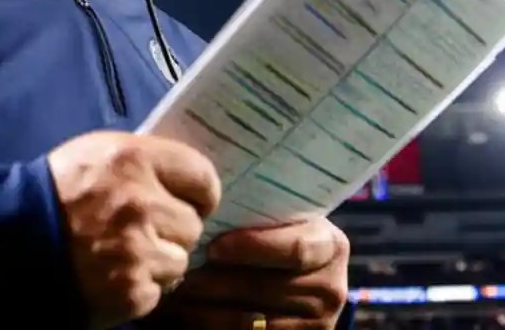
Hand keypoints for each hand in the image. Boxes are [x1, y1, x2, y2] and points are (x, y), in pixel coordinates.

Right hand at [47, 131, 221, 328]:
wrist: (9, 242)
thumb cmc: (55, 191)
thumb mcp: (97, 153)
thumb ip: (144, 160)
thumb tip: (185, 178)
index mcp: (134, 161)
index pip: (203, 176)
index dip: (199, 193)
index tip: (189, 201)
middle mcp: (141, 204)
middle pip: (193, 224)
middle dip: (173, 230)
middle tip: (144, 230)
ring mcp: (138, 252)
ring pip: (180, 261)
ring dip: (158, 261)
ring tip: (124, 253)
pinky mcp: (132, 291)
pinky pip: (159, 290)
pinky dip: (141, 287)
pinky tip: (114, 274)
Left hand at [151, 216, 349, 329]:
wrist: (294, 283)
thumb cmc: (271, 237)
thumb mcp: (277, 221)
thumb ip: (256, 210)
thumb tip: (202, 188)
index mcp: (330, 245)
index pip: (295, 248)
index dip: (252, 248)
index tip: (214, 247)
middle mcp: (331, 287)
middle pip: (263, 287)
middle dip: (213, 280)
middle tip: (177, 268)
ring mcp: (318, 322)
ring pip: (248, 320)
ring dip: (203, 306)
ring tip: (173, 290)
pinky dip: (209, 326)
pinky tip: (186, 313)